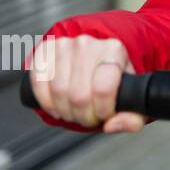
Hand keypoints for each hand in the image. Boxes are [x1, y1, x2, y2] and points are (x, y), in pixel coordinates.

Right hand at [28, 34, 146, 132]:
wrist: (96, 62)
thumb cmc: (114, 81)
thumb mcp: (132, 100)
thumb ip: (132, 118)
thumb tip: (111, 125)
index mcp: (114, 50)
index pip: (103, 88)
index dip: (102, 110)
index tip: (104, 115)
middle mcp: (88, 43)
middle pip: (79, 94)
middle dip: (82, 115)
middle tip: (88, 118)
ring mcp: (65, 45)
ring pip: (58, 91)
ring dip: (64, 111)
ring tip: (74, 112)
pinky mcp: (45, 50)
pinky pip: (37, 82)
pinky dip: (45, 102)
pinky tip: (56, 106)